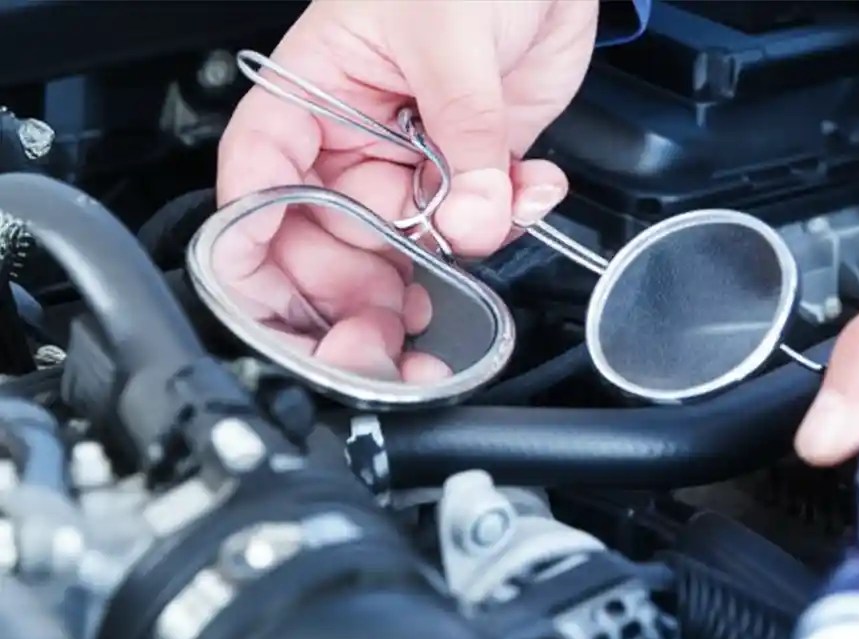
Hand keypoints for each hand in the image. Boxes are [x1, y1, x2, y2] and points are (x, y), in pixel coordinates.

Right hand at [215, 0, 597, 379]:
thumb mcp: (449, 36)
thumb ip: (463, 134)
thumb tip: (468, 220)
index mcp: (315, 88)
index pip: (262, 174)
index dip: (255, 238)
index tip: (272, 295)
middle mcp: (359, 129)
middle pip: (335, 230)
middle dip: (365, 278)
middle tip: (398, 312)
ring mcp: (419, 148)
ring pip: (416, 236)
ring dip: (458, 247)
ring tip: (493, 221)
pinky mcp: (477, 157)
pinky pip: (481, 216)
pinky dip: (512, 217)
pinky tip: (532, 187)